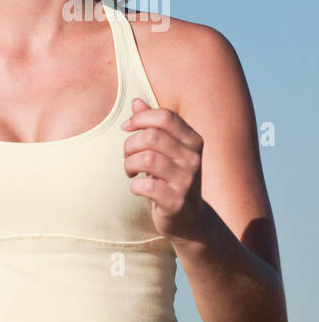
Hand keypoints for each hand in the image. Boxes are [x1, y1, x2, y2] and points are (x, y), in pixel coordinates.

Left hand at [121, 97, 207, 240]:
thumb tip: (136, 101)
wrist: (188, 220)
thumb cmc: (170, 178)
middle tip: (127, 157)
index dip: (140, 119)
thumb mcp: (164, 150)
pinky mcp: (176, 202)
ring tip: (130, 171)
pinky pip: (147, 186)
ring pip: (147, 158)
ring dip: (129, 164)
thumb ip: (152, 126)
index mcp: (193, 141)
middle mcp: (194, 158)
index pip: (165, 117)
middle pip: (151, 136)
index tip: (126, 128)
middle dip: (130, 145)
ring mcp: (187, 181)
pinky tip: (137, 188)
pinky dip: (135, 186)